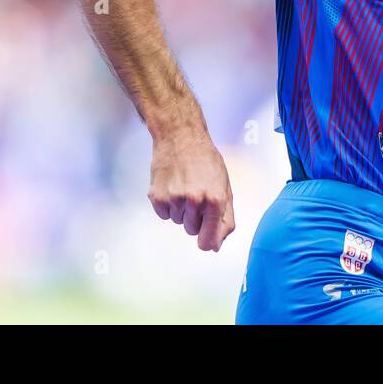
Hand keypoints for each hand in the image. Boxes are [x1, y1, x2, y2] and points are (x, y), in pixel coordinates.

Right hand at [147, 128, 235, 251]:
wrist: (180, 137)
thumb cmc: (206, 161)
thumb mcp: (224, 186)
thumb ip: (225, 218)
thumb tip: (215, 246)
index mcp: (215, 199)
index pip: (208, 241)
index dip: (207, 241)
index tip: (206, 239)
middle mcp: (194, 200)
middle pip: (191, 230)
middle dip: (195, 217)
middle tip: (196, 192)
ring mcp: (174, 199)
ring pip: (177, 221)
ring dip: (181, 209)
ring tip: (184, 185)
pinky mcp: (156, 196)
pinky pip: (163, 215)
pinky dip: (167, 205)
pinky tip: (172, 185)